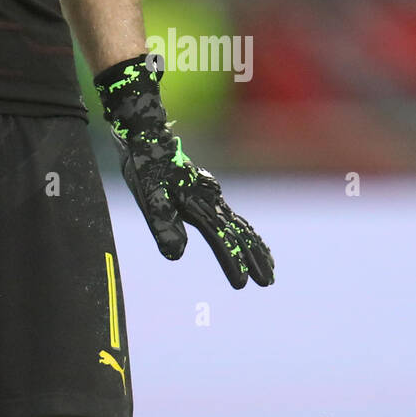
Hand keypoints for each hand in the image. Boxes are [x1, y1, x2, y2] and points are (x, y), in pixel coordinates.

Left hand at [95, 56, 273, 289]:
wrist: (147, 133)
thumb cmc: (146, 165)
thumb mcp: (148, 194)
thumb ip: (162, 222)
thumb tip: (176, 255)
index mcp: (198, 203)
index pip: (220, 237)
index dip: (231, 261)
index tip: (243, 284)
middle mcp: (210, 199)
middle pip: (239, 232)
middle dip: (254, 257)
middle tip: (269, 283)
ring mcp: (210, 195)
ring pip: (240, 224)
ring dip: (255, 246)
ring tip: (270, 268)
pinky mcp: (205, 192)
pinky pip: (232, 215)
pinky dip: (245, 230)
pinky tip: (246, 236)